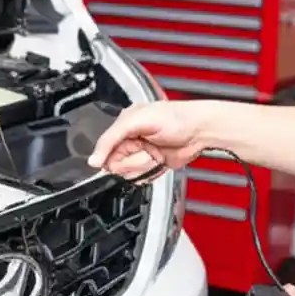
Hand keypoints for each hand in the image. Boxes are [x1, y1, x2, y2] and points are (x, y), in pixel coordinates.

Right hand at [86, 101, 206, 177]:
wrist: (200, 131)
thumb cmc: (175, 118)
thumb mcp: (135, 121)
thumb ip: (111, 138)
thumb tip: (94, 159)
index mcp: (124, 124)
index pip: (105, 148)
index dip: (110, 156)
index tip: (113, 160)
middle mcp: (131, 139)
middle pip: (116, 162)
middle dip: (130, 160)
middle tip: (144, 151)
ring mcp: (142, 153)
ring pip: (129, 172)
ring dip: (141, 166)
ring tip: (154, 154)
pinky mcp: (153, 165)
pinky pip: (142, 177)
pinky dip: (149, 173)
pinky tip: (158, 163)